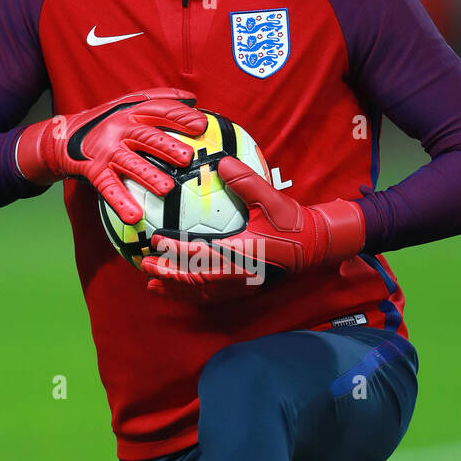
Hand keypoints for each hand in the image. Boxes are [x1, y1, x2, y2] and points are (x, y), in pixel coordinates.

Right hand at [15, 88, 206, 222]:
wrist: (63, 136)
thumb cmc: (106, 121)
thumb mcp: (128, 104)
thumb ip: (158, 100)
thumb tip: (192, 98)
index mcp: (132, 111)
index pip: (158, 110)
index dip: (180, 117)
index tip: (202, 126)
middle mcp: (119, 128)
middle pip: (145, 136)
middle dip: (166, 146)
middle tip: (187, 157)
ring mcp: (106, 150)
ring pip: (129, 163)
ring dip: (148, 176)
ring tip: (166, 189)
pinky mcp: (94, 169)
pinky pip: (108, 187)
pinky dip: (120, 202)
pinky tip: (133, 217)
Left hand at [141, 156, 366, 299]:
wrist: (314, 246)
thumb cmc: (292, 222)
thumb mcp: (271, 198)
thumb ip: (246, 181)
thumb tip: (221, 162)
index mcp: (242, 252)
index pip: (200, 255)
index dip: (175, 250)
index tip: (155, 241)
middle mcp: (239, 274)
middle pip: (195, 279)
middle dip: (168, 273)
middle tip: (145, 264)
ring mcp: (241, 286)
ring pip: (201, 293)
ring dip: (175, 290)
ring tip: (152, 285)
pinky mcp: (244, 290)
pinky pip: (212, 298)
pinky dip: (191, 296)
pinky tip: (177, 292)